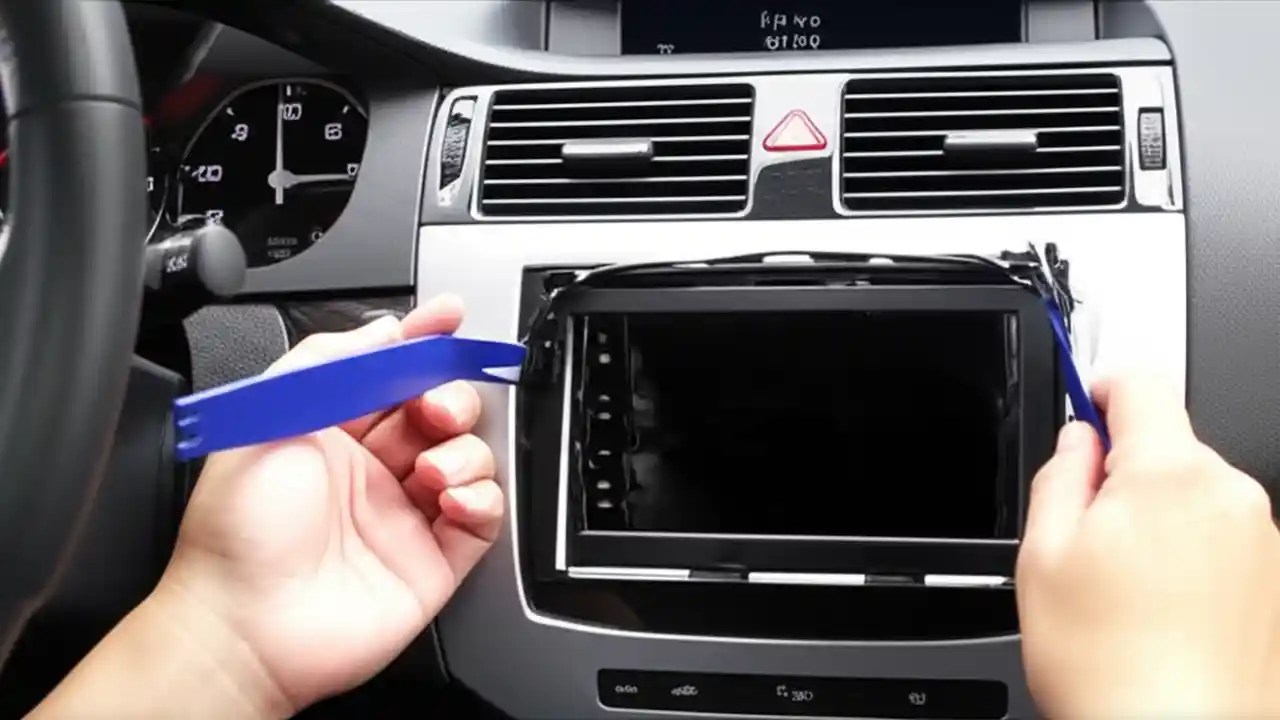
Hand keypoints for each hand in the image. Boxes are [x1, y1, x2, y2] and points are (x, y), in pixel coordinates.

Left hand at [158, 295, 501, 712]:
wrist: (245, 626)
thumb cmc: (238, 532)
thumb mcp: (268, 418)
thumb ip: (326, 362)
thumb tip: (383, 329)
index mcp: (330, 433)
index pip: (391, 372)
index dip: (424, 341)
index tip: (449, 318)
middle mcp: (371, 471)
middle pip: (439, 411)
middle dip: (450, 396)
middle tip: (434, 408)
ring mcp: (404, 515)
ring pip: (468, 458)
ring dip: (463, 451)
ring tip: (431, 470)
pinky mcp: (433, 560)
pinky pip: (483, 516)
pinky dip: (482, 498)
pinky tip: (452, 499)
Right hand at [1017, 375, 1279, 716]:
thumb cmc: (1111, 666)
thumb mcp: (1044, 555)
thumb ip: (1059, 476)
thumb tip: (1078, 443)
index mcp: (1170, 476)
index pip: (1143, 383)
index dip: (1102, 388)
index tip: (1085, 410)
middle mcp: (1229, 496)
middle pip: (1168, 443)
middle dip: (1123, 471)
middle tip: (1084, 532)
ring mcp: (1261, 539)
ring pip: (1192, 492)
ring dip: (1154, 516)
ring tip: (1120, 586)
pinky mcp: (1273, 579)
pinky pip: (1219, 536)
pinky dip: (1186, 554)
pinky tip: (1155, 607)